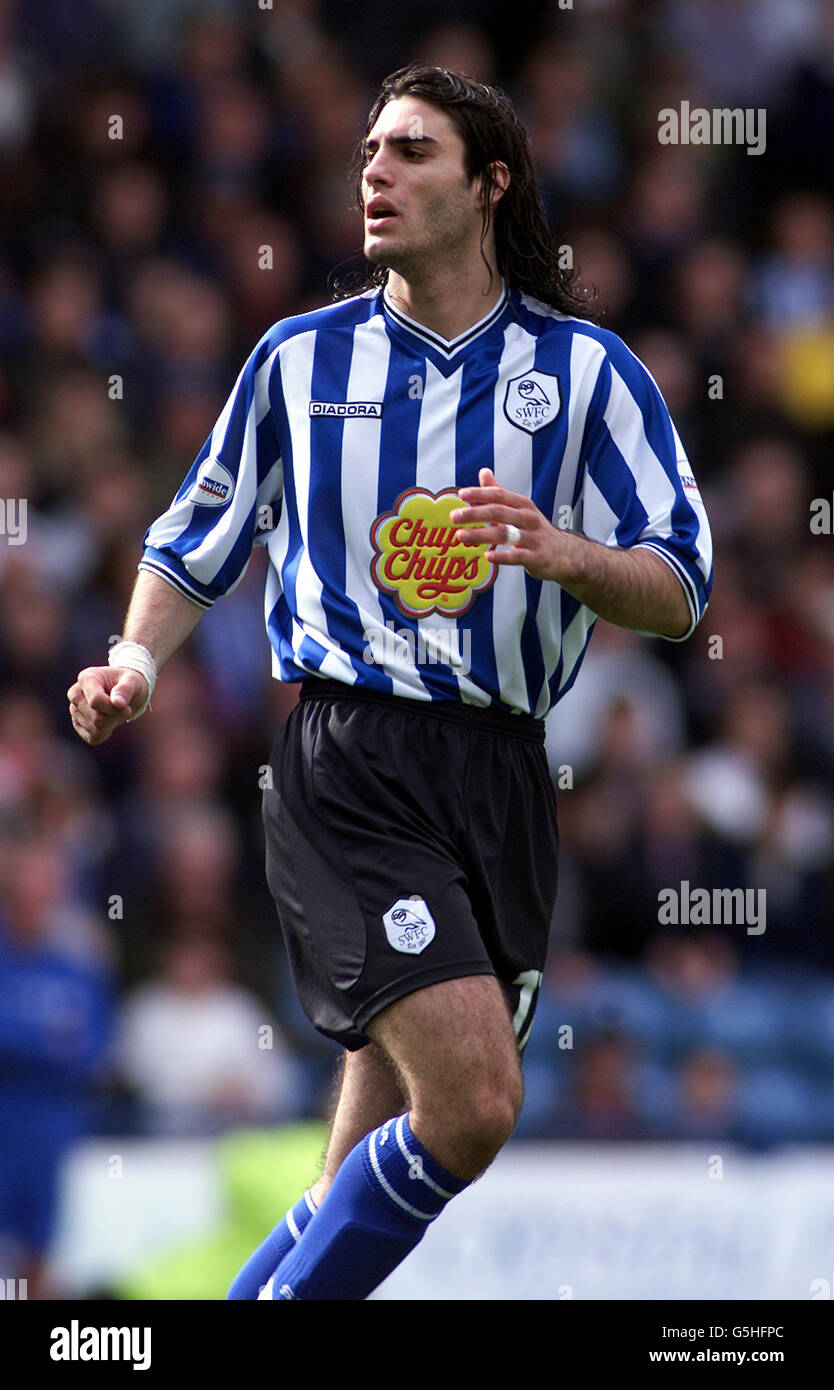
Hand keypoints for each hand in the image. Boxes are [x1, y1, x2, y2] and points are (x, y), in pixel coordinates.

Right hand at [67, 666, 149, 744]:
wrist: (125, 692)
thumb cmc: (129, 683)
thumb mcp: (133, 681)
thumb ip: (126, 689)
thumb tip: (117, 703)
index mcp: (86, 678)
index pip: (95, 701)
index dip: (113, 708)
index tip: (125, 705)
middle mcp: (75, 694)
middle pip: (96, 718)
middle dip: (114, 716)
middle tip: (122, 707)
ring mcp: (75, 710)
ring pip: (95, 729)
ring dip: (111, 724)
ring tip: (115, 712)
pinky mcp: (78, 725)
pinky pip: (93, 738)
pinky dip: (106, 733)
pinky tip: (109, 722)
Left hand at [451, 467, 580, 582]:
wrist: (566, 554)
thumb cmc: (536, 530)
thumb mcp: (521, 508)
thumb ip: (500, 492)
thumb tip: (483, 472)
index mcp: (523, 505)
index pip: (500, 495)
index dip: (481, 493)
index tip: (461, 494)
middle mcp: (528, 518)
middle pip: (499, 513)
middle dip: (475, 513)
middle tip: (454, 517)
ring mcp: (533, 538)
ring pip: (505, 534)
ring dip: (481, 534)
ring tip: (461, 536)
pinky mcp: (536, 557)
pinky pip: (518, 557)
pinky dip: (502, 557)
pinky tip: (487, 557)